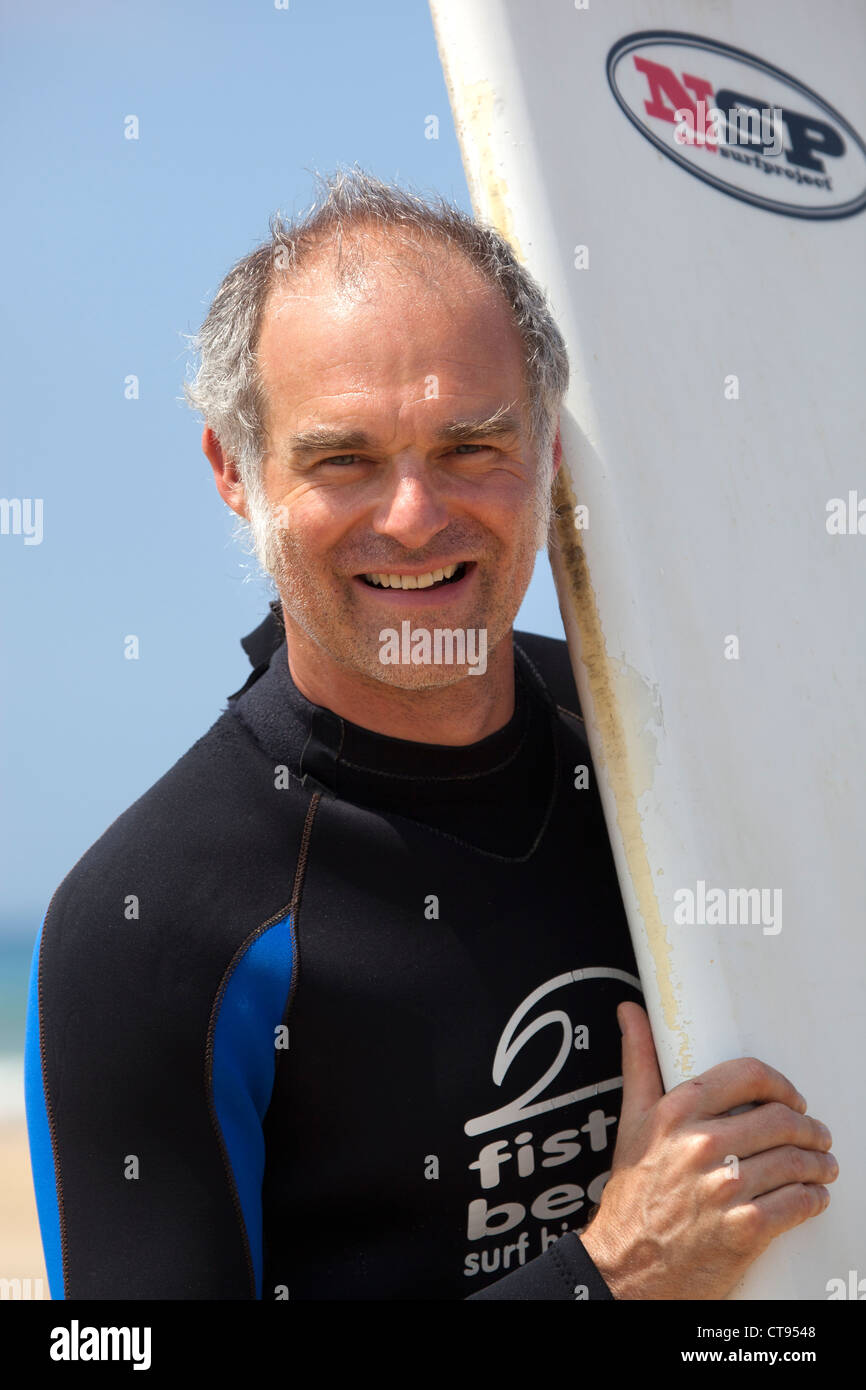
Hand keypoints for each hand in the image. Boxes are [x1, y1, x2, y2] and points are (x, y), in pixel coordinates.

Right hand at [579, 1002, 837, 1298]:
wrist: (624, 1267)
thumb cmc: (632, 1194)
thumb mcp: (632, 1122)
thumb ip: (637, 1061)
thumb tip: (630, 1012)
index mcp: (677, 1111)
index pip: (749, 1076)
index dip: (781, 1084)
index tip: (792, 1097)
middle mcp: (701, 1144)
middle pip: (780, 1119)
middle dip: (809, 1127)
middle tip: (816, 1136)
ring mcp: (724, 1187)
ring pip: (794, 1161)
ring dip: (818, 1163)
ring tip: (822, 1166)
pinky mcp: (743, 1228)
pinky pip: (797, 1203)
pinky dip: (813, 1199)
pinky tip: (813, 1196)